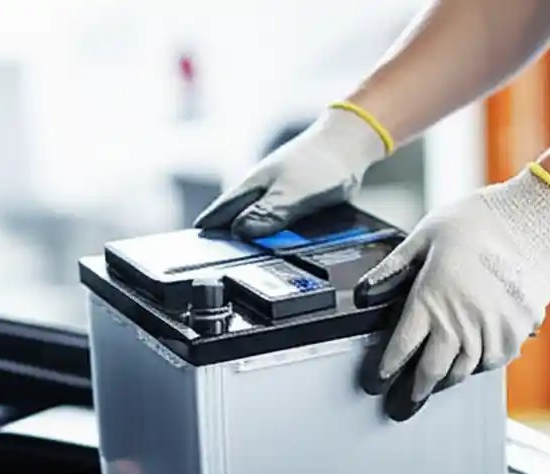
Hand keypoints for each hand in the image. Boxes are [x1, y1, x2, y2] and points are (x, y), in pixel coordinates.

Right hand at [195, 106, 389, 237]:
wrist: (352, 142)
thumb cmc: (321, 164)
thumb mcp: (291, 194)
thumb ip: (268, 214)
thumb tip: (241, 231)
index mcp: (252, 187)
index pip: (220, 212)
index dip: (208, 230)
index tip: (197, 247)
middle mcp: (261, 188)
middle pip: (236, 215)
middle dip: (226, 234)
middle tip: (218, 254)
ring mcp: (278, 190)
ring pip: (258, 216)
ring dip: (252, 232)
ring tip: (245, 251)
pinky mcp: (297, 194)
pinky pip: (280, 215)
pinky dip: (275, 228)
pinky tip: (280, 237)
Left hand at [357, 166, 549, 420]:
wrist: (537, 218)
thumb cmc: (480, 221)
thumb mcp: (425, 236)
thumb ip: (392, 268)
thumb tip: (362, 294)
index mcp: (430, 299)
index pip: (400, 348)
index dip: (385, 370)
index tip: (376, 382)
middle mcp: (460, 322)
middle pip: (430, 371)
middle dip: (412, 392)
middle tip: (400, 406)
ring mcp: (491, 330)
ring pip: (462, 372)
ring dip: (444, 382)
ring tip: (432, 386)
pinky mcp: (517, 331)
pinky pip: (493, 362)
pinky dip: (477, 367)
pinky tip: (469, 364)